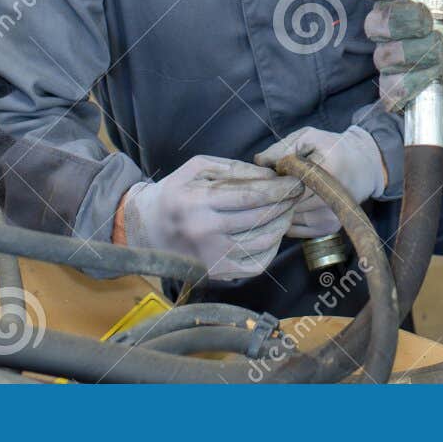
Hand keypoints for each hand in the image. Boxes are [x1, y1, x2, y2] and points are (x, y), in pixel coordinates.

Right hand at [122, 155, 303, 280]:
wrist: (145, 229)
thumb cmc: (173, 193)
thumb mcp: (195, 168)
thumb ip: (232, 168)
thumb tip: (267, 175)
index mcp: (198, 202)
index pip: (250, 195)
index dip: (278, 188)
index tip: (295, 180)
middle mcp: (205, 231)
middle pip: (260, 217)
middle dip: (286, 203)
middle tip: (297, 192)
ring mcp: (211, 256)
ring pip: (262, 242)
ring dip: (282, 225)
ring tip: (288, 211)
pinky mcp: (215, 273)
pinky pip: (255, 266)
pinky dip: (272, 250)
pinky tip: (274, 235)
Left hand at [256, 125, 385, 236]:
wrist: (364, 165)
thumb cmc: (332, 148)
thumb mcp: (309, 137)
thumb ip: (282, 147)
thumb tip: (259, 162)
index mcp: (327, 170)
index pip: (287, 184)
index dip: (274, 180)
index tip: (272, 172)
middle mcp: (331, 198)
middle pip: (286, 203)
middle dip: (275, 195)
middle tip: (274, 185)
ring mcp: (331, 216)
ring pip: (288, 218)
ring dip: (280, 208)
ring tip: (285, 193)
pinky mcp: (330, 227)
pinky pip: (295, 229)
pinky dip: (288, 219)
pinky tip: (292, 205)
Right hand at [356, 0, 442, 132]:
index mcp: (408, 2)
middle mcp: (394, 31)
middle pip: (375, 20)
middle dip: (402, 20)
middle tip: (429, 24)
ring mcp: (394, 63)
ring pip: (383, 55)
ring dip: (417, 54)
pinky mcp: (398, 93)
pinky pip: (389, 88)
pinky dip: (414, 82)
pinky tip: (433, 78)